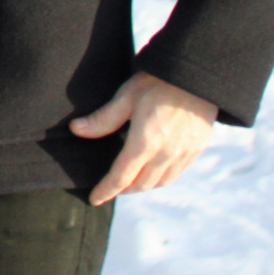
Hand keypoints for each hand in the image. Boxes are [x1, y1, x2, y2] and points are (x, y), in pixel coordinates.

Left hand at [69, 71, 217, 204]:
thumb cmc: (158, 81)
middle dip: (123, 189)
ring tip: (131, 182)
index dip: (106, 190)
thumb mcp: (126, 96)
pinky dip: (161, 179)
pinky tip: (154, 171)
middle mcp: (166, 154)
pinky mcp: (196, 149)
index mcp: (145, 142)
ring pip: (160, 182)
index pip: (121, 177)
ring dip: (143, 186)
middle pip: (141, 184)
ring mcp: (184, 154)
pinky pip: (176, 174)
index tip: (95, 199)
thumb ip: (103, 119)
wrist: (197, 75)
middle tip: (111, 187)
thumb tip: (76, 130)